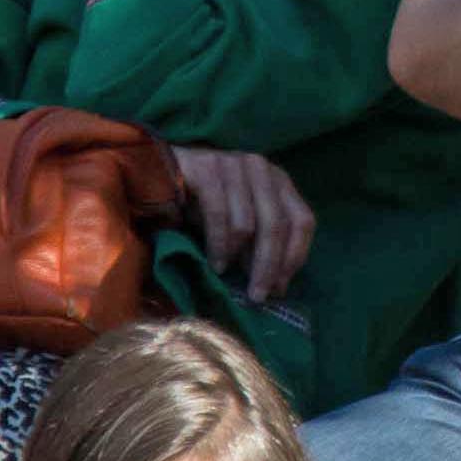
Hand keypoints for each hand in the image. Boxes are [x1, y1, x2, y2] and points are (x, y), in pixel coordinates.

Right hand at [169, 145, 317, 304]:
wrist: (158, 174)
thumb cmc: (203, 204)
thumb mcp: (239, 224)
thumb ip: (258, 246)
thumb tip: (276, 285)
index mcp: (278, 181)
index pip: (303, 220)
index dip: (295, 256)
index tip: (280, 287)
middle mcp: (261, 168)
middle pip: (278, 225)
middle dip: (269, 265)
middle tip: (257, 295)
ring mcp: (234, 164)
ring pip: (249, 223)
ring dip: (239, 257)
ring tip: (227, 276)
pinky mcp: (207, 167)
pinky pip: (219, 215)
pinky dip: (219, 245)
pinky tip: (215, 263)